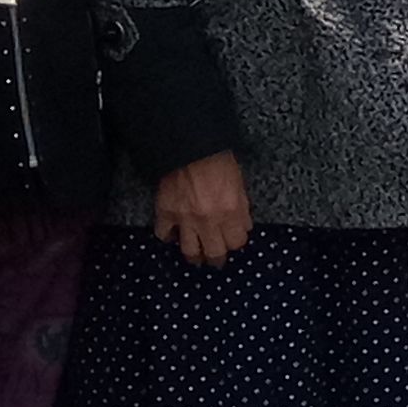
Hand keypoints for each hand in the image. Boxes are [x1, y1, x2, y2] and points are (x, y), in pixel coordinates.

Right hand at [153, 151, 251, 267]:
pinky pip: (164, 235)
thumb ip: (242, 209)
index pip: (237, 242)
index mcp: (231, 211)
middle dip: (216, 259)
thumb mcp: (239, 183)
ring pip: (189, 251)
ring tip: (195, 258)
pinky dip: (168, 237)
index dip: (235, 243)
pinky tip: (172, 235)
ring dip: (193, 256)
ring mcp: (185, 218)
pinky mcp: (165, 212)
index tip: (233, 243)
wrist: (189, 145)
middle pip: (214, 253)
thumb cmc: (218, 159)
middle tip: (216, 261)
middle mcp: (209, 220)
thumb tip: (243, 227)